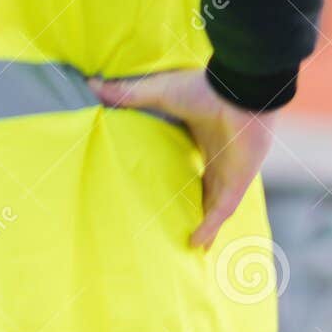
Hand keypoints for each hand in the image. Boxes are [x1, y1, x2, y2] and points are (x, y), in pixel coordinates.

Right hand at [89, 69, 279, 249]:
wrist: (239, 92)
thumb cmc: (204, 89)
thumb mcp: (159, 92)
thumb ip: (129, 94)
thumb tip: (92, 85)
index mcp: (202, 137)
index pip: (190, 162)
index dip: (178, 176)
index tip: (162, 189)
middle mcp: (217, 157)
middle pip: (204, 189)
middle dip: (193, 206)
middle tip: (175, 223)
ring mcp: (229, 172)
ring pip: (214, 206)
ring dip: (204, 225)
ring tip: (187, 247)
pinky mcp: (237, 183)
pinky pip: (222, 211)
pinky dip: (210, 227)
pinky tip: (197, 243)